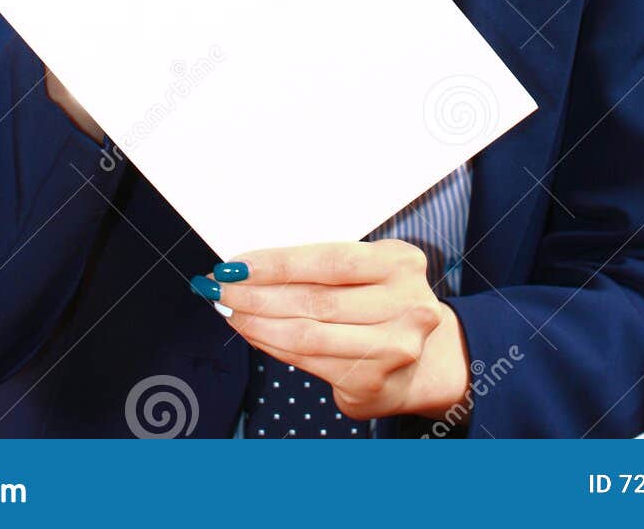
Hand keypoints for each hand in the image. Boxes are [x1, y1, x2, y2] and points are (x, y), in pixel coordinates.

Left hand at [209, 240, 472, 421]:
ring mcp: (392, 349)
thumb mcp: (369, 270)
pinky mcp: (371, 382)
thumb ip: (324, 265)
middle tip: (219, 285)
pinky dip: (272, 345)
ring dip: (258, 322)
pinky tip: (251, 332)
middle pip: (315, 300)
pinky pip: (307, 361)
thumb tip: (251, 262)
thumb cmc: (381, 301)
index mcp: (401, 263)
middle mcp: (405, 306)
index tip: (236, 263)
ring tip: (228, 309)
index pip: (330, 260)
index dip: (278, 263)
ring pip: (307, 334)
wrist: (424, 360)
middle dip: (257, 293)